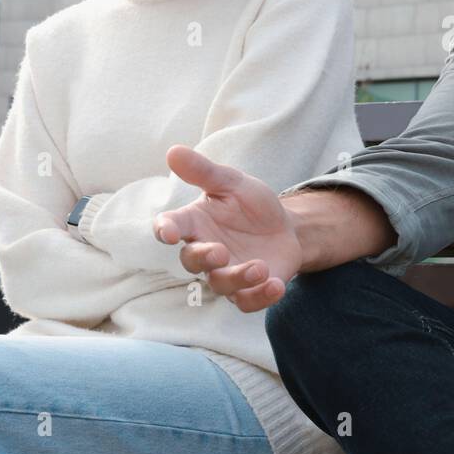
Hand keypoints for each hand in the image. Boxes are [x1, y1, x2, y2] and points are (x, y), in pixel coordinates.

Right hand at [153, 145, 300, 311]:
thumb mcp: (233, 183)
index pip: (170, 227)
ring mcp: (226, 274)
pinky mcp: (249, 290)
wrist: (287, 228)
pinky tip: (276, 285)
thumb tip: (173, 151)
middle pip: (192, 261)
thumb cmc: (252, 205)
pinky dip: (260, 297)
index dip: (165, 230)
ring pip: (221, 285)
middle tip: (219, 251)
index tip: (167, 232)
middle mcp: (206, 251)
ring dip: (238, 279)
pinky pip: (247, 302)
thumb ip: (204, 172)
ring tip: (260, 268)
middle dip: (203, 258)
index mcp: (196, 223)